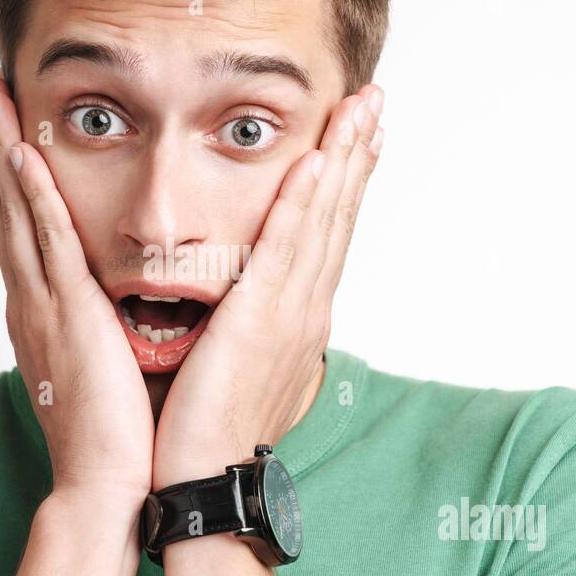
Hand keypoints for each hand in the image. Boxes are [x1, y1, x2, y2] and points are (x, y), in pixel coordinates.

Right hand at [0, 71, 154, 512]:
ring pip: (16, 212)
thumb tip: (123, 304)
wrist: (107, 484)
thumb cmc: (115, 435)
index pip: (25, 230)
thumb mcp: (105, 366)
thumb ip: (105, 327)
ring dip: (3, 152)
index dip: (14, 179)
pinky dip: (30, 196)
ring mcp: (43, 306)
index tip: (11, 131)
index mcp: (44, 313)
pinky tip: (21, 153)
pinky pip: (45, 242)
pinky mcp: (67, 314)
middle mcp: (32, 302)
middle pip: (7, 208)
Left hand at [152, 86, 383, 487]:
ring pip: (324, 220)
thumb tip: (243, 303)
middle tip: (373, 97)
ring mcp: (290, 312)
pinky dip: (306, 203)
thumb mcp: (236, 361)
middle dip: (357, 151)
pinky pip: (286, 250)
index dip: (344, 178)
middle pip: (338, 214)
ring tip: (359, 106)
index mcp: (296, 313)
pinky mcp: (262, 321)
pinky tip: (317, 161)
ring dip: (343, 158)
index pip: (326, 231)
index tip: (356, 133)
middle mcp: (305, 306)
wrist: (202, 478)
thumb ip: (245, 323)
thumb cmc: (206, 424)